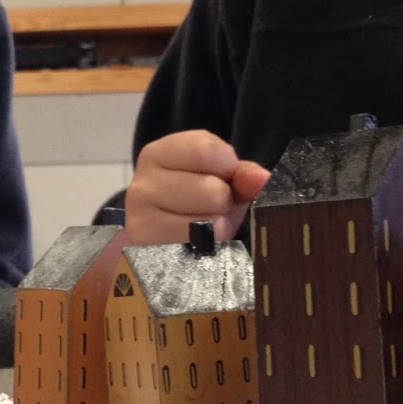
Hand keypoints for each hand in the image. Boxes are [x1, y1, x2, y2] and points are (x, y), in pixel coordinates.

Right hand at [124, 130, 270, 245]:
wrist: (165, 239)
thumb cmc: (196, 201)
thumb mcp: (220, 178)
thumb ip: (242, 174)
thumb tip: (261, 179)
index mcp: (156, 155)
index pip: (206, 149)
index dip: (226, 165)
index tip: (220, 176)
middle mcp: (141, 186)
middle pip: (212, 190)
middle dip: (223, 202)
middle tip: (210, 208)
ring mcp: (141, 222)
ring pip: (209, 224)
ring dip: (218, 228)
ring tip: (204, 228)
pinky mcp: (151, 254)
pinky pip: (202, 251)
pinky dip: (211, 250)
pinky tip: (196, 246)